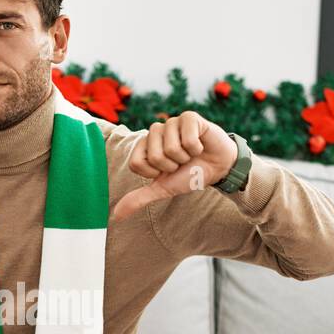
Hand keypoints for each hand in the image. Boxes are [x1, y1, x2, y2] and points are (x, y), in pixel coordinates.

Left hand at [112, 112, 239, 221]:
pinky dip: (197, 148)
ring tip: (190, 154)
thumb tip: (116, 216)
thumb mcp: (163, 189)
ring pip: (171, 148)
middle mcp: (155, 131)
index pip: (136, 163)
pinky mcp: (189, 117)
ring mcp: (172, 122)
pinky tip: (200, 145)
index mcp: (145, 146)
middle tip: (181, 162)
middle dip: (171, 166)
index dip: (153, 173)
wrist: (217, 168)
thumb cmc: (189, 175)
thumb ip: (139, 199)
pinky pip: (187, 139)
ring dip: (185, 158)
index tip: (165, 171)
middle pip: (154, 156)